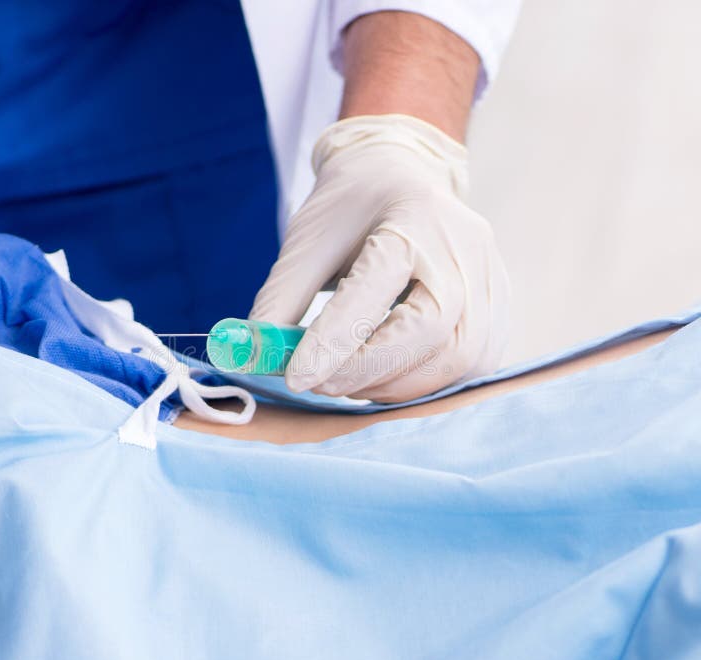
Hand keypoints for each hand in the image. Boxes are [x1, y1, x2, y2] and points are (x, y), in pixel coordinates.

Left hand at [249, 114, 509, 401]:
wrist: (403, 179)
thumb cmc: (351, 210)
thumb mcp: (307, 241)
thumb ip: (280, 301)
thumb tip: (257, 360)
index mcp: (413, 217)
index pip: (376, 287)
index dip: (336, 339)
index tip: (296, 376)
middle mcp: (464, 248)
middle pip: (432, 329)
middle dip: (369, 370)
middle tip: (320, 383)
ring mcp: (491, 281)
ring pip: (457, 357)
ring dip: (395, 384)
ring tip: (349, 380)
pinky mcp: (499, 311)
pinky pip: (471, 366)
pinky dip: (423, 383)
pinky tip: (387, 375)